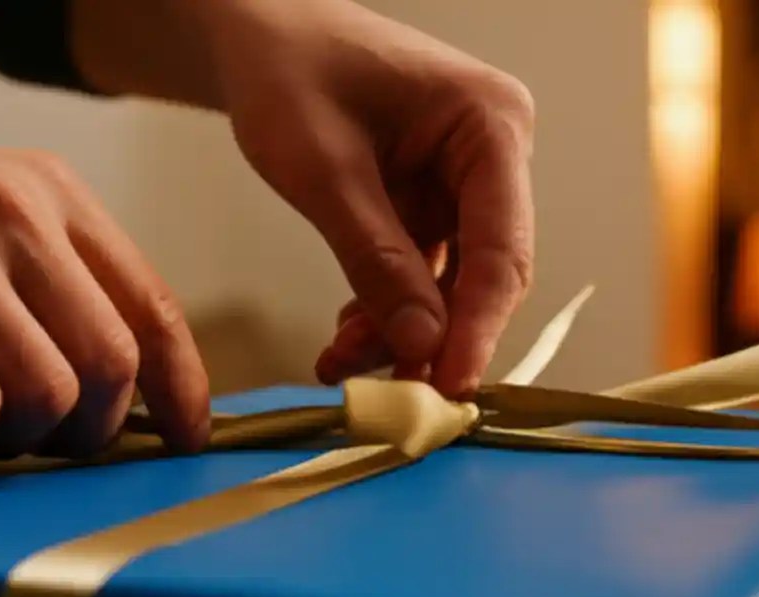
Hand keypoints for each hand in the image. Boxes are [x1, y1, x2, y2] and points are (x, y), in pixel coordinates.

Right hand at [0, 91, 209, 468]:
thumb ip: (51, 279)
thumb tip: (116, 379)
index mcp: (51, 191)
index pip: (152, 305)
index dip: (184, 386)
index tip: (188, 437)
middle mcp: (13, 210)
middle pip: (111, 361)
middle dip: (94, 429)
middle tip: (54, 444)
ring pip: (47, 390)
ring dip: (23, 440)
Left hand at [147, 0, 535, 396]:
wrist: (257, 31)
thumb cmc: (288, 74)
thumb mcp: (324, 172)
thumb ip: (376, 260)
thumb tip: (423, 349)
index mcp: (491, 124)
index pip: (501, 245)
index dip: (478, 326)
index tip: (449, 388)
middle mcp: (493, 153)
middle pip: (485, 271)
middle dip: (436, 337)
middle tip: (396, 398)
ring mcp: (463, 179)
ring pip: (449, 282)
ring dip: (400, 332)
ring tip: (341, 366)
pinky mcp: (430, 199)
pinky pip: (419, 271)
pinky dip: (384, 308)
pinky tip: (345, 339)